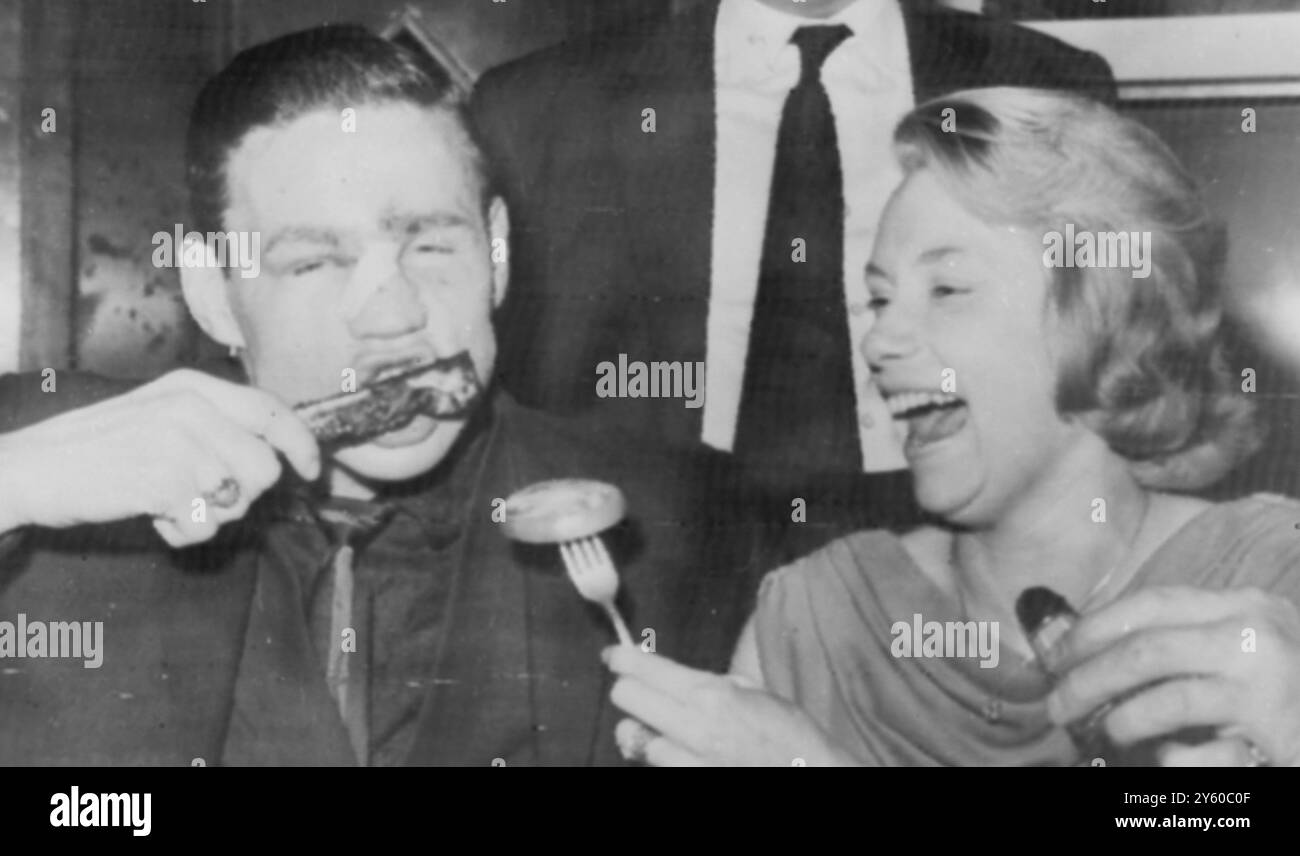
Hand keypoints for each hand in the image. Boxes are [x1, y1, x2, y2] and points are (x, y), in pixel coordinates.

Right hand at [0, 369, 319, 546]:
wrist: (31, 466)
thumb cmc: (99, 447)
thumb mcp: (160, 413)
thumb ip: (214, 424)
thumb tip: (276, 454)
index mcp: (194, 386)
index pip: (271, 410)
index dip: (301, 444)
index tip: (312, 470)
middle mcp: (192, 408)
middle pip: (265, 469)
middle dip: (243, 496)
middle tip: (199, 495)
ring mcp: (179, 444)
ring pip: (238, 502)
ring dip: (208, 516)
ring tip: (167, 500)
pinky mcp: (163, 482)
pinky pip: (204, 526)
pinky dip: (181, 533)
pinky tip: (151, 514)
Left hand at [603, 645, 857, 765]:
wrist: (811, 777)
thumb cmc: (792, 735)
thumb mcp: (757, 693)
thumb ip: (715, 685)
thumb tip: (678, 680)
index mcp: (712, 695)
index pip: (646, 670)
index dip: (622, 660)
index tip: (613, 656)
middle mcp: (694, 728)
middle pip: (626, 701)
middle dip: (629, 692)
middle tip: (639, 691)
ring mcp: (689, 763)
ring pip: (637, 741)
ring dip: (646, 733)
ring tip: (667, 731)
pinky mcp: (689, 782)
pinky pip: (659, 768)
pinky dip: (664, 759)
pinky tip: (681, 754)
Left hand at [1046, 586, 1299, 765]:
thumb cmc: (1288, 692)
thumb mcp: (1242, 651)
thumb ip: (1185, 644)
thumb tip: (1089, 655)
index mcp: (1241, 607)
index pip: (1151, 603)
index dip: (1094, 627)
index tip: (1055, 654)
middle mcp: (1255, 633)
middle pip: (1145, 646)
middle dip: (1086, 675)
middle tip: (1056, 704)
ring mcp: (1267, 682)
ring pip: (1163, 690)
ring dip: (1116, 713)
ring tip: (1097, 728)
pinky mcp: (1273, 730)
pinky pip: (1195, 740)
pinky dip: (1162, 747)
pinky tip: (1150, 750)